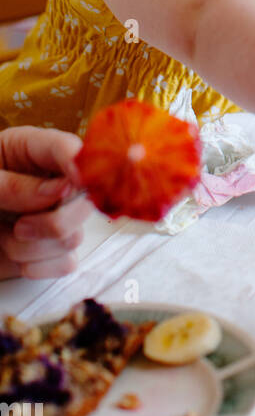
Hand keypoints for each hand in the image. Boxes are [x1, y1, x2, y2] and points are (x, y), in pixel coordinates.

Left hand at [0, 127, 92, 279]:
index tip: (72, 183)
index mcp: (32, 150)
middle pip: (85, 200)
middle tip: (20, 227)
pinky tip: (17, 258)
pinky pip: (66, 262)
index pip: (70, 149)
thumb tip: (61, 188)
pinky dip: (40, 266)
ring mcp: (54, 215)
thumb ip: (13, 185)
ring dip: (34, 246)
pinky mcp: (50, 248)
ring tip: (5, 238)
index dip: (79, 165)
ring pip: (74, 235)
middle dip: (54, 221)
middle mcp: (51, 181)